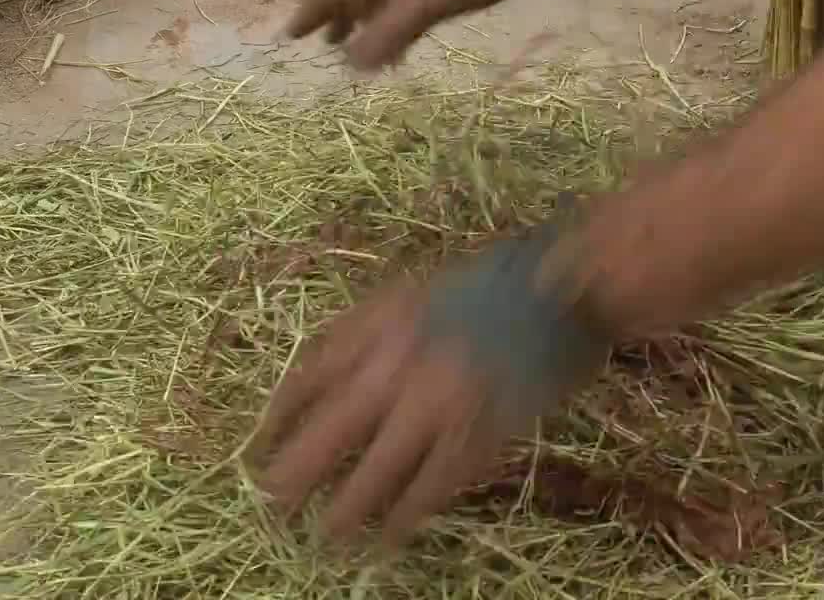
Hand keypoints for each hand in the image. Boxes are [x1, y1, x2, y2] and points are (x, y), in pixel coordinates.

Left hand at [249, 223, 609, 543]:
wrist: (565, 290)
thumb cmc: (494, 284)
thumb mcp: (416, 291)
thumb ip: (371, 330)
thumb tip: (325, 380)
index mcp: (381, 322)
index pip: (311, 376)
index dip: (279, 418)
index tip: (257, 447)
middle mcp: (402, 363)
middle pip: (331, 429)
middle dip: (295, 472)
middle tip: (270, 504)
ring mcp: (441, 402)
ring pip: (376, 469)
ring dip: (344, 508)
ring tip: (323, 537)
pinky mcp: (481, 433)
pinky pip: (431, 487)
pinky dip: (406, 516)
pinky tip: (387, 538)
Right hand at [285, 0, 547, 69]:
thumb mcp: (427, 7)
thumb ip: (390, 33)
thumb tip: (351, 64)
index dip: (311, 13)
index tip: (290, 36)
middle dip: (331, 18)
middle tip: (318, 43)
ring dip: (359, 21)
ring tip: (350, 45)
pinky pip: (403, 5)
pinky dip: (391, 24)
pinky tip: (403, 40)